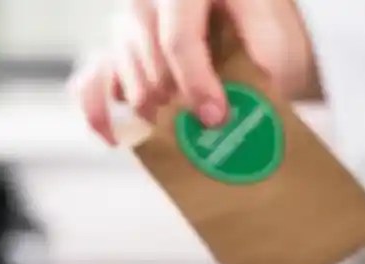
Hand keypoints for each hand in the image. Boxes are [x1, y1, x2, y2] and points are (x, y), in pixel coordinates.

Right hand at [70, 0, 317, 144]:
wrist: (255, 33)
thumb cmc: (267, 35)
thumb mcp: (273, 37)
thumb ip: (257, 56)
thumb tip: (236, 100)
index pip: (178, 37)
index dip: (195, 81)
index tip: (215, 116)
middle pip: (145, 54)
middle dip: (173, 96)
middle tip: (200, 125)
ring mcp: (128, 23)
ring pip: (120, 67)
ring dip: (147, 105)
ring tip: (177, 127)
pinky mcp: (115, 52)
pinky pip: (90, 80)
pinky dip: (98, 111)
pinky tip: (116, 139)